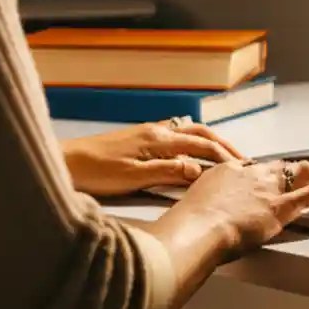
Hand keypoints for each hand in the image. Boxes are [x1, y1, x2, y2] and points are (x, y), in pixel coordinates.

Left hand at [61, 121, 245, 196]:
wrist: (65, 162)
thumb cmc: (95, 172)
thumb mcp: (134, 177)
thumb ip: (168, 171)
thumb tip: (199, 169)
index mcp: (159, 139)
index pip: (202, 145)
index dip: (224, 155)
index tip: (243, 167)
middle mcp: (157, 130)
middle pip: (199, 133)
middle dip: (223, 145)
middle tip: (242, 159)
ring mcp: (147, 132)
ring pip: (188, 131)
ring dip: (209, 140)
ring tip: (223, 154)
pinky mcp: (139, 137)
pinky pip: (175, 134)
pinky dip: (192, 140)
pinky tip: (191, 150)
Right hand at [171, 160, 308, 256]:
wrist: (198, 228)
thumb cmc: (191, 221)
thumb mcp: (195, 200)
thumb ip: (207, 199)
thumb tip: (207, 208)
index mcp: (230, 169)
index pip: (253, 168)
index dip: (262, 178)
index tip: (264, 188)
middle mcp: (252, 173)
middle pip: (278, 167)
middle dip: (289, 177)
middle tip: (294, 191)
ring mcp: (268, 188)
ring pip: (299, 173)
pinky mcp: (280, 207)